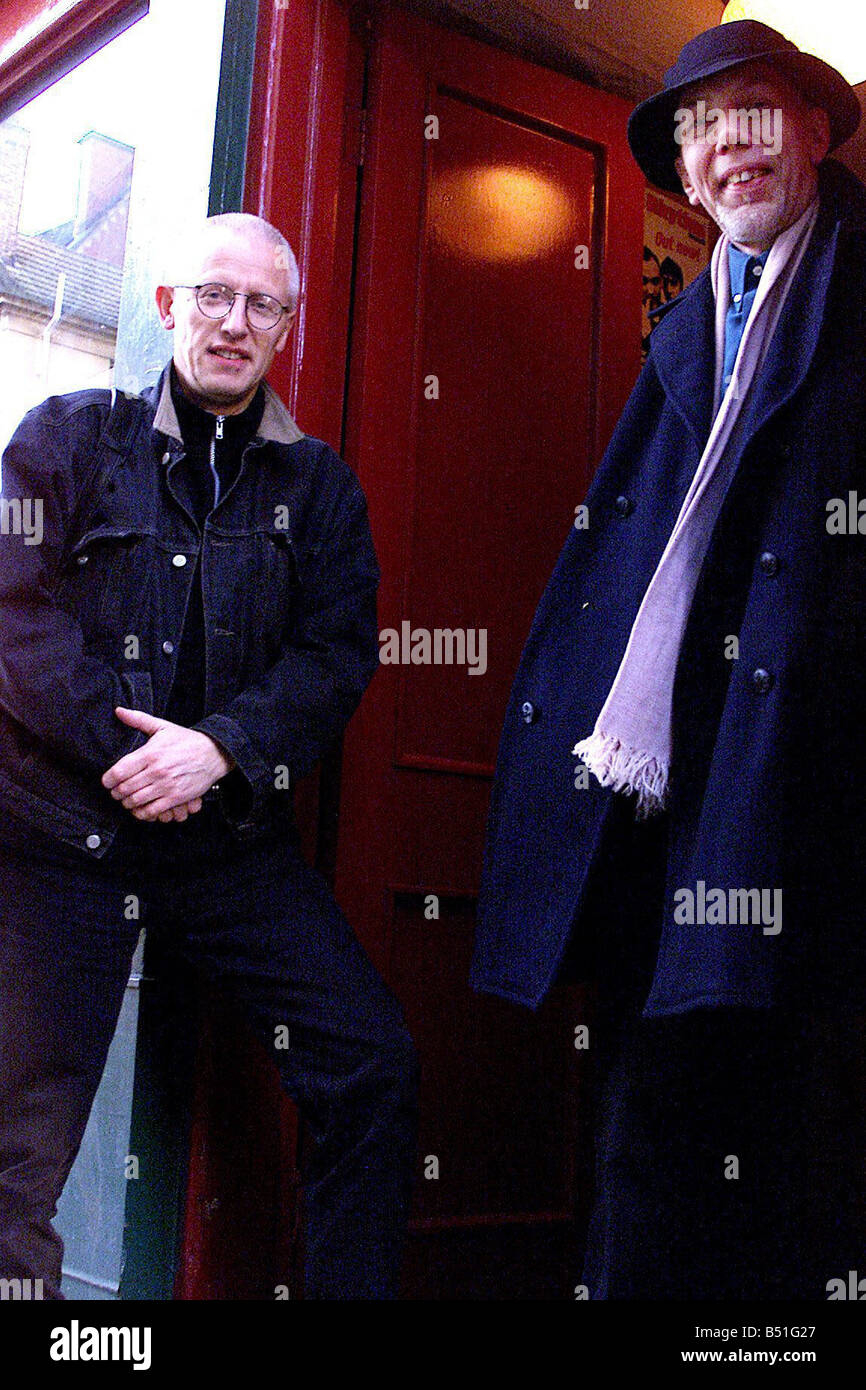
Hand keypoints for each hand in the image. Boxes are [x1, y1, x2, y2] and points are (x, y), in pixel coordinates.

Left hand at [102, 707, 234, 821]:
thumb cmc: (187, 740)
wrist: (214, 753)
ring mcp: (166, 785)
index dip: (107, 780)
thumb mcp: (162, 726)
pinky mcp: (176, 797)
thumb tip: (119, 711)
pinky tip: (141, 808)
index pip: (118, 772)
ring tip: (127, 799)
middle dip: (116, 793)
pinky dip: (142, 813)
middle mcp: (156, 771)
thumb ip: (138, 719)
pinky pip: (152, 811)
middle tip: (116, 792)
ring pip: (135, 801)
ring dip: (127, 803)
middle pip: (124, 788)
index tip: (107, 782)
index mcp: (150, 753)